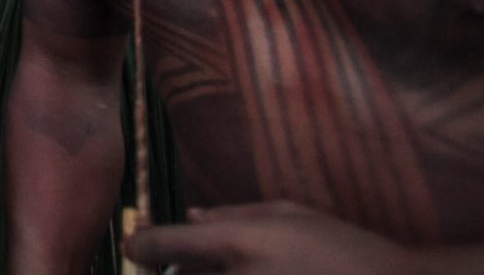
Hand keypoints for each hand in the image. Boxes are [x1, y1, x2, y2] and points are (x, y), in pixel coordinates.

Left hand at [126, 201, 417, 273]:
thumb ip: (233, 215)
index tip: (138, 248)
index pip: (160, 245)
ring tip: (245, 267)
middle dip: (175, 272)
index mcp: (239, 244)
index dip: (141, 246)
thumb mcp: (290, 215)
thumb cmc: (345, 249)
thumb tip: (190, 216)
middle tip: (187, 265)